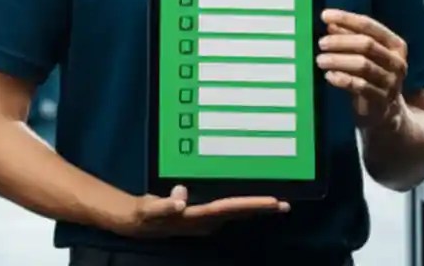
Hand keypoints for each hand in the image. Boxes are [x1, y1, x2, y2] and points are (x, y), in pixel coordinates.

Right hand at [113, 185, 287, 237]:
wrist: (138, 222)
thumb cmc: (145, 214)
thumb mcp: (150, 209)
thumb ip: (164, 206)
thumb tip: (180, 201)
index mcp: (199, 217)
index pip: (231, 208)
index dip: (252, 205)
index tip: (272, 202)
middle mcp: (207, 221)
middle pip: (240, 212)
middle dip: (262, 208)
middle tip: (286, 204)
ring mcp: (207, 220)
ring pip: (237, 212)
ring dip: (256, 208)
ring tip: (278, 204)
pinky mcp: (205, 216)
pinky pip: (230, 209)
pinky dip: (244, 205)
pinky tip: (257, 204)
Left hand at [317, 9, 407, 129]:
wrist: (387, 112)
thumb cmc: (373, 77)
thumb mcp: (366, 55)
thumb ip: (351, 37)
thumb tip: (331, 23)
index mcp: (396, 45)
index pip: (370, 26)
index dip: (347, 19)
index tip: (325, 15)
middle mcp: (398, 62)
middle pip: (367, 45)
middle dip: (341, 41)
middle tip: (321, 43)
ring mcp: (391, 82)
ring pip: (363, 65)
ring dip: (338, 60)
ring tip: (320, 60)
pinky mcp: (381, 100)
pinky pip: (360, 86)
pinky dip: (342, 79)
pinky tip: (329, 76)